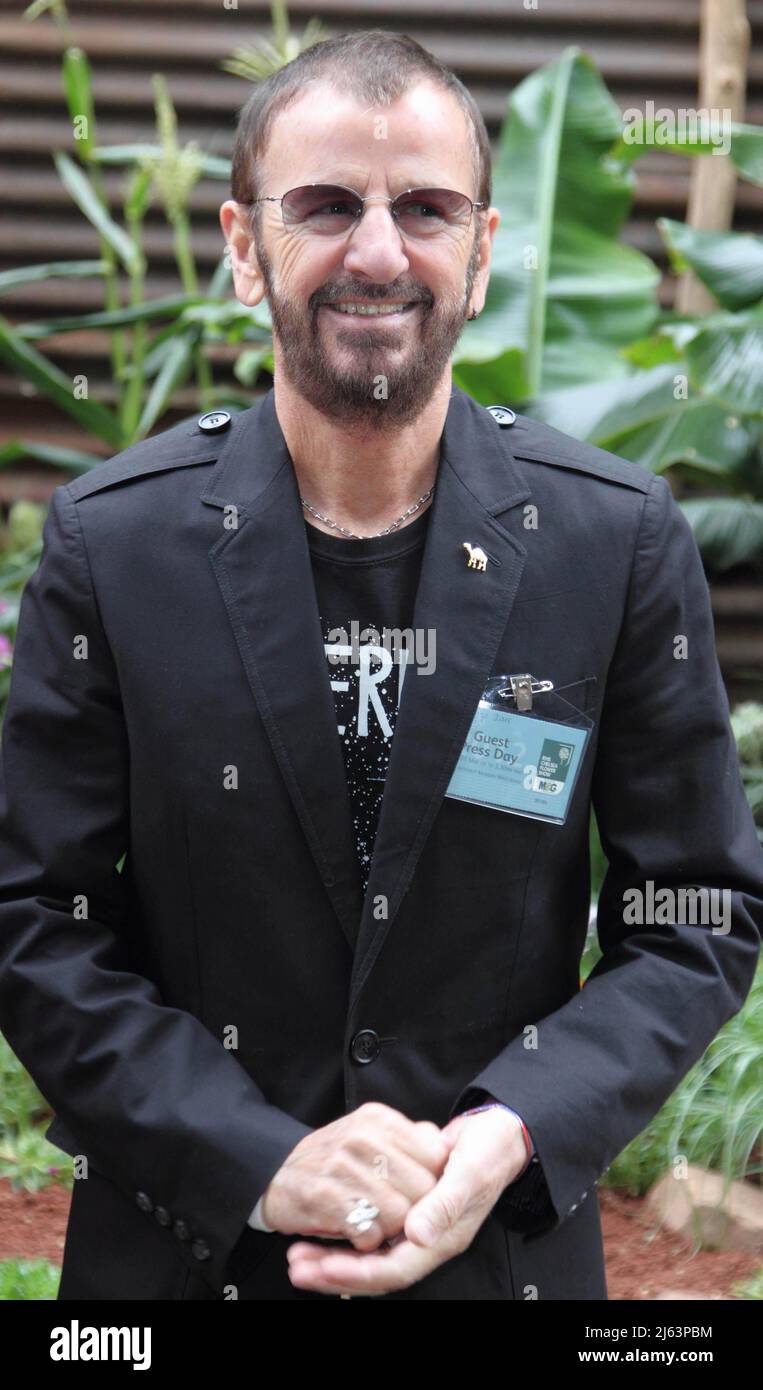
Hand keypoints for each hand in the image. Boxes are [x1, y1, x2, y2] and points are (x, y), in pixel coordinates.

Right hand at [260, 1101, 449, 1249]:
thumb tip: (444, 1145)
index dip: (434, 1181)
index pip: (435, 1154)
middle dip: (416, 1210)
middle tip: (398, 1216)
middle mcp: (363, 1136)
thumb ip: (409, 1138)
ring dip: (390, 1228)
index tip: (420, 1193)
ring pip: (399, 1214)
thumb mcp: (370, 1134)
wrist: (274, 1173)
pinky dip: (367, 1241)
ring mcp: (342, 1165)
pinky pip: (368, 1232)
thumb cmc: (332, 1160)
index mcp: (379, 1119)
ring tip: (374, 1223)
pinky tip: (355, 1232)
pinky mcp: (323, 1196)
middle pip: (422, 1188)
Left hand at [286, 1105, 528, 1295]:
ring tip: (299, 1255)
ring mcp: (416, 1229)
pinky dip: (346, 1235)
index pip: (392, 1271)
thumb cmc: (488, 1152)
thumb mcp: (470, 1172)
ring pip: (369, 1256)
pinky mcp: (407, 1212)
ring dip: (334, 1257)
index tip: (320, 1268)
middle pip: (374, 1271)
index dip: (355, 1273)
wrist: (498, 1134)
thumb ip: (444, 1204)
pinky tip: (322, 1229)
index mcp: (442, 1239)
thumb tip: (417, 1235)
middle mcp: (426, 1240)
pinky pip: (372, 1235)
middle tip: (296, 1267)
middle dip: (334, 1273)